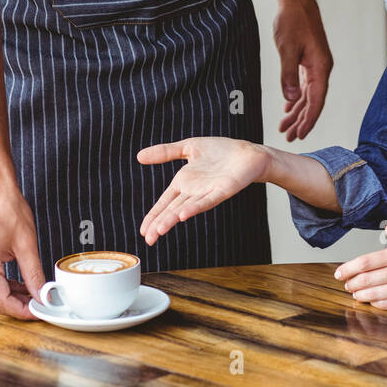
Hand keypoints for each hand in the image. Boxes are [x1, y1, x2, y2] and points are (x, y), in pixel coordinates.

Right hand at [0, 181, 46, 318]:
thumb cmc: (6, 207)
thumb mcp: (26, 244)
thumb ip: (34, 273)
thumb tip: (42, 294)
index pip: (1, 302)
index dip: (21, 310)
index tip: (39, 311)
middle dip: (17, 305)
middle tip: (39, 303)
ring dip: (11, 296)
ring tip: (33, 292)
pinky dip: (4, 285)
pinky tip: (20, 281)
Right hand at [137, 137, 268, 244]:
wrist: (247, 152)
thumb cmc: (220, 151)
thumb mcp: (188, 147)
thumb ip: (165, 152)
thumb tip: (139, 156)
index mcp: (184, 182)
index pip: (164, 202)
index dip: (153, 215)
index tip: (143, 231)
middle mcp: (194, 191)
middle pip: (172, 210)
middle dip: (159, 224)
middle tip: (148, 239)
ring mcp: (207, 192)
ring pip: (186, 209)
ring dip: (172, 219)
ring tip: (160, 230)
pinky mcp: (222, 191)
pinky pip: (207, 201)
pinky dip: (195, 208)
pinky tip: (183, 215)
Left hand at [273, 0, 332, 140]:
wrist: (295, 0)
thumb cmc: (292, 20)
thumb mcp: (287, 49)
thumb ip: (288, 75)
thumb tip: (290, 99)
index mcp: (321, 67)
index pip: (317, 100)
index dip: (309, 119)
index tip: (301, 135)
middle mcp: (322, 67)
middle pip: (313, 100)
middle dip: (302, 120)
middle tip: (290, 136)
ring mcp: (316, 63)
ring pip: (308, 93)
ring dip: (297, 110)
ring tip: (286, 126)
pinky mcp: (309, 59)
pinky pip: (305, 84)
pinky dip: (297, 96)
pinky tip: (289, 106)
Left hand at [333, 224, 386, 309]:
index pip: (368, 262)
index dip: (350, 268)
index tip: (340, 272)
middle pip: (369, 280)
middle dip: (353, 283)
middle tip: (345, 283)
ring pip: (377, 294)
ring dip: (362, 295)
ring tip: (355, 293)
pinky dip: (377, 303)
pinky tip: (371, 300)